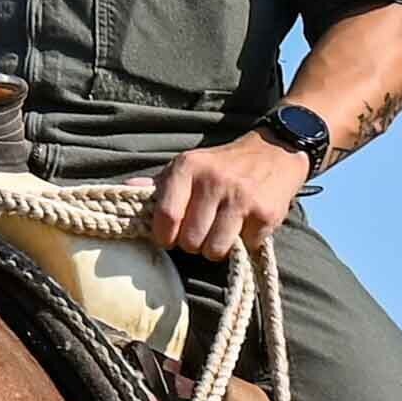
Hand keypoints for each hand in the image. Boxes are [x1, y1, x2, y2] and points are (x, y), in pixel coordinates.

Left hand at [146, 133, 308, 259]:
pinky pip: (244, 247)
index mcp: (188, 168)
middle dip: (192, 244)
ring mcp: (241, 198)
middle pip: (190, 240)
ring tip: (220, 231)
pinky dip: (243, 243)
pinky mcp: (266, 214)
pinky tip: (245, 225)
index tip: (169, 238)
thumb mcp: (189, 166)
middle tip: (201, 232)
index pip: (166, 216)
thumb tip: (125, 190)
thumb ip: (158, 184)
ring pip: (214, 250)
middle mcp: (214, 181)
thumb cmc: (222, 165)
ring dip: (215, 248)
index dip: (164, 236)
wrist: (276, 150)